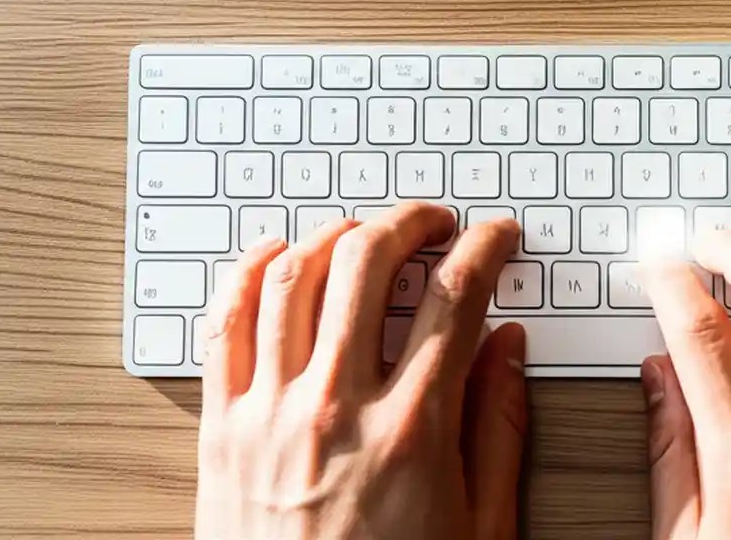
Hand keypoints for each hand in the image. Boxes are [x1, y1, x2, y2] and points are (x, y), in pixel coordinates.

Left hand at [195, 202, 525, 539]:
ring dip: (336, 235)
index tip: (495, 237)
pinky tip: (280, 256)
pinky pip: (225, 323)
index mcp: (412, 433)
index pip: (456, 298)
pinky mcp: (222, 429)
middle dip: (410, 221)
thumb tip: (508, 347)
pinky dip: (251, 272)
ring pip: (294, 278)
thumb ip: (499, 427)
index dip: (484, 248)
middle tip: (433, 221)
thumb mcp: (481, 526)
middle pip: (369, 263)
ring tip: (366, 233)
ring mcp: (269, 415)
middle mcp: (336, 411)